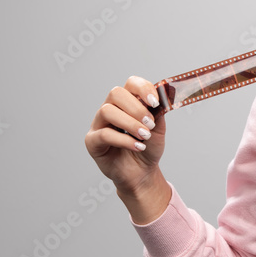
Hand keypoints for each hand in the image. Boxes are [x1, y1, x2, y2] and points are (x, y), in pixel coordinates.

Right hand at [85, 76, 167, 198]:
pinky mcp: (92, 141)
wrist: (142, 172)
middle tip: (149, 124)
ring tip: (144, 136)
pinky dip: (124, 140)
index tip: (156, 103)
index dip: (143, 89)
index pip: (131, 83)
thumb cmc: (148, 148)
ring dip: (130, 123)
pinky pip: (104, 134)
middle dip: (136, 108)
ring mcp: (99, 124)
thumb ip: (158, 112)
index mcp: (127, 102)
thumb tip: (163, 97)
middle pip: (116, 93)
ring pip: (107, 111)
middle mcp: (110, 108)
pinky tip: (138, 146)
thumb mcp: (158, 128)